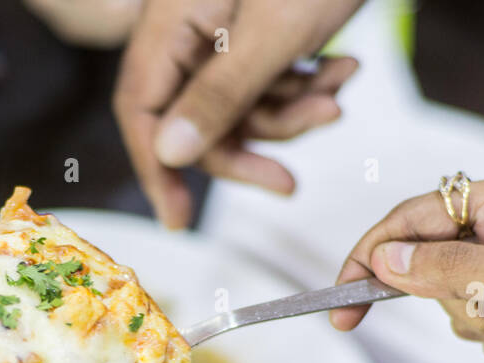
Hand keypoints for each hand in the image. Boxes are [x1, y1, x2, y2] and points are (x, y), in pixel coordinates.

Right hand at [113, 0, 361, 227]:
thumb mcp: (270, 37)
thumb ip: (217, 98)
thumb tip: (168, 155)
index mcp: (170, 22)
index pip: (140, 111)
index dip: (155, 169)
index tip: (177, 219)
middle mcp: (188, 27)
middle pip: (193, 118)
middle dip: (247, 148)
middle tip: (287, 182)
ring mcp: (223, 28)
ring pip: (239, 105)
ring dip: (290, 115)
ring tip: (337, 94)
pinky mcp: (259, 29)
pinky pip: (267, 82)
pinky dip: (304, 88)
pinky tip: (344, 69)